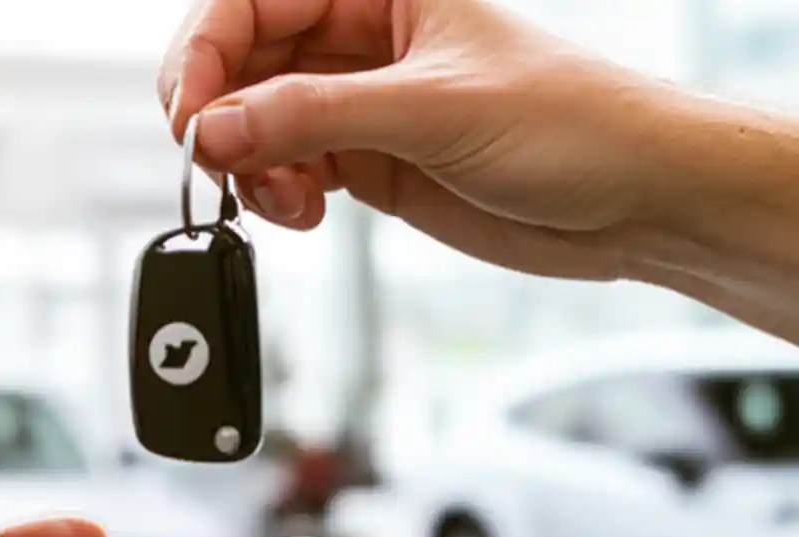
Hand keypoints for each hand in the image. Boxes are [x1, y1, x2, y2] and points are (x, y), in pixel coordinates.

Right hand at [160, 0, 675, 280]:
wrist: (631, 204)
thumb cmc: (570, 124)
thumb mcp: (433, 108)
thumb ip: (314, 116)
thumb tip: (213, 130)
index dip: (205, 50)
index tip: (191, 112)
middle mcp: (360, 39)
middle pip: (242, 61)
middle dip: (220, 114)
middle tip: (217, 161)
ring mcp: (359, 102)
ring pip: (255, 122)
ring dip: (249, 165)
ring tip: (287, 198)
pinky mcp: (367, 160)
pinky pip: (286, 168)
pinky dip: (277, 195)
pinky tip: (307, 211)